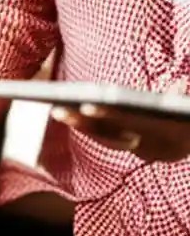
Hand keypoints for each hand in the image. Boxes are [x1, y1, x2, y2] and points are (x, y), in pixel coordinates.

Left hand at [51, 103, 189, 162]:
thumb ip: (183, 96)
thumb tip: (180, 86)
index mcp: (171, 134)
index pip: (135, 124)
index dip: (110, 115)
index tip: (87, 105)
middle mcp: (154, 146)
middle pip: (113, 135)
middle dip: (85, 123)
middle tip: (58, 110)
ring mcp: (143, 150)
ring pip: (106, 139)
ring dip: (81, 126)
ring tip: (57, 111)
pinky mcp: (134, 147)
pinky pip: (107, 139)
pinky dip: (89, 128)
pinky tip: (69, 114)